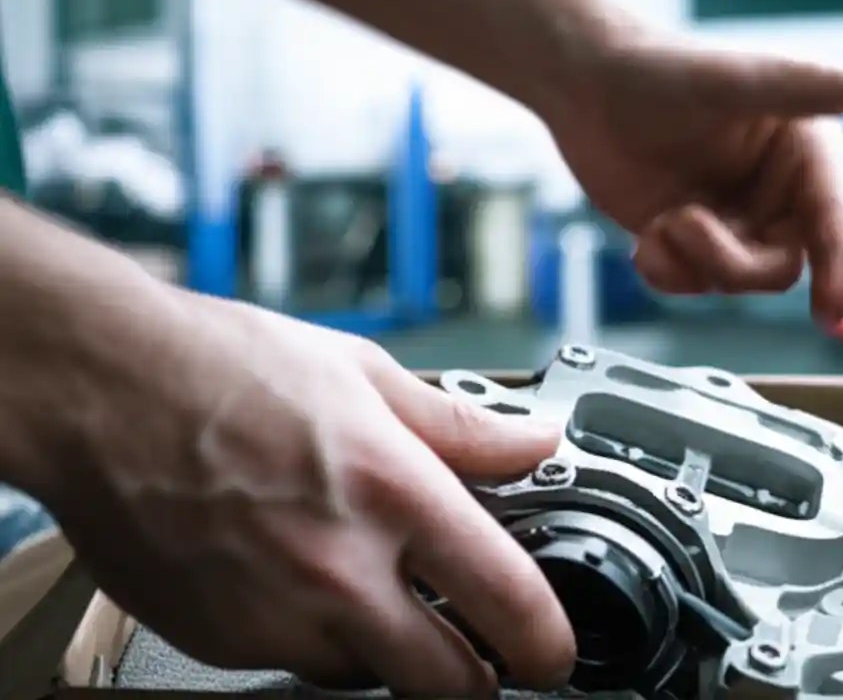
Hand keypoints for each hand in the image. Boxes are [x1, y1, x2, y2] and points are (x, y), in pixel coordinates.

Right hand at [29, 289, 573, 696]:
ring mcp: (276, 614)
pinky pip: (294, 665)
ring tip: (373, 589)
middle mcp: (339, 568)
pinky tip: (300, 579)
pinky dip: (315, 639)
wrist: (98, 388)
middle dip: (476, 674)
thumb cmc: (221, 368)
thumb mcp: (363, 374)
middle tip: (476, 647)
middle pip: (449, 681)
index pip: (506, 601)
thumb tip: (535, 442)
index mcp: (393, 492)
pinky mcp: (221, 640)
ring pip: (369, 679)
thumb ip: (461, 426)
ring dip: (390, 652)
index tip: (551, 651)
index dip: (547, 643)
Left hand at [547, 37, 842, 327]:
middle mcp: (774, 191)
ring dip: (692, 262)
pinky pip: (693, 284)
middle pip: (779, 265)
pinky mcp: (690, 238)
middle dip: (730, 260)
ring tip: (660, 222)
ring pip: (734, 280)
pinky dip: (668, 274)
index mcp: (804, 153)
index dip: (837, 269)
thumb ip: (811, 88)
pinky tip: (645, 242)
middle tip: (682, 224)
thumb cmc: (660, 69)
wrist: (584, 86)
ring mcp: (732, 218)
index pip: (832, 221)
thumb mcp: (738, 82)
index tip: (830, 314)